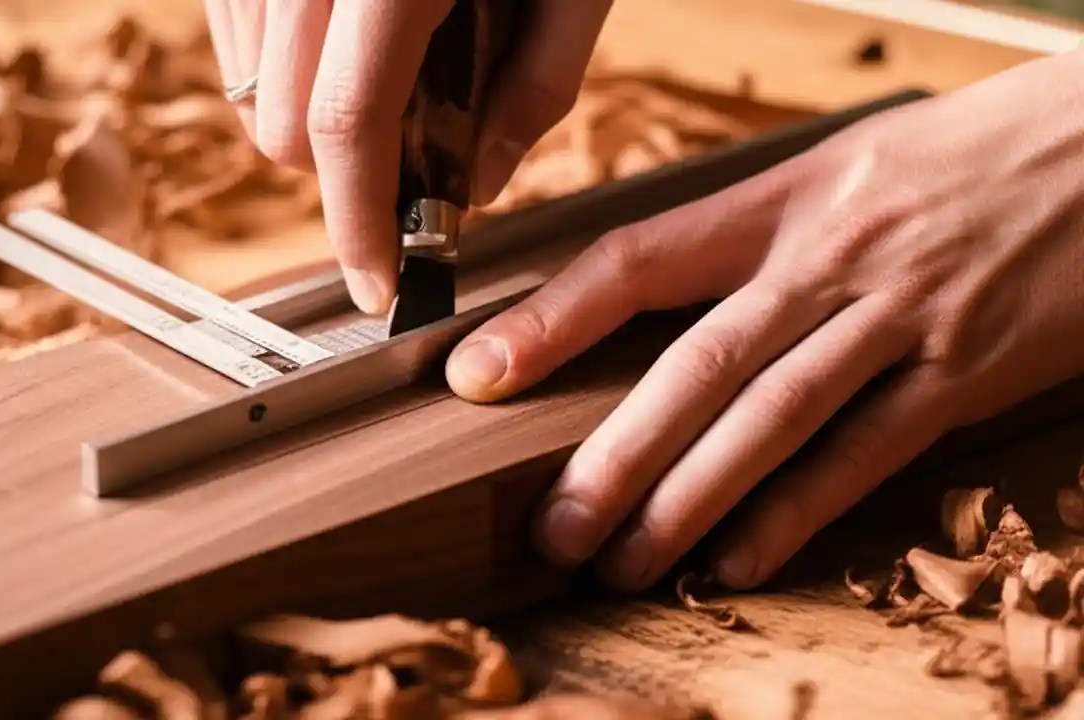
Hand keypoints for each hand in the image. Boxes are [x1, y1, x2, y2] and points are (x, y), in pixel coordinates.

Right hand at [203, 0, 612, 312]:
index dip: (358, 222)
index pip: (347, 122)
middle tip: (413, 164)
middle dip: (342, 177)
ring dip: (306, 123)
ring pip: (246, 90)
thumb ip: (536, 85)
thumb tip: (478, 186)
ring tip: (388, 84)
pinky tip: (341, 49)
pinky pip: (232, 38)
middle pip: (281, 125)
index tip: (378, 287)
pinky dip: (276, 70)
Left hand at [444, 50, 1083, 590]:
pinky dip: (797, 513)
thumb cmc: (965, 155)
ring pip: (772, 420)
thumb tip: (658, 294)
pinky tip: (736, 561)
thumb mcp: (847, 168)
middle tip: (551, 529)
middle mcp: (832, 258)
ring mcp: (900, 317)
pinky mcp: (966, 370)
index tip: (476, 372)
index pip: (639, 259)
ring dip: (689, 502)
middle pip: (697, 366)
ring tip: (621, 563)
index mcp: (786, 198)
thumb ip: (756, 234)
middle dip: (614, 457)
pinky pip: (867, 454)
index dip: (549, 319)